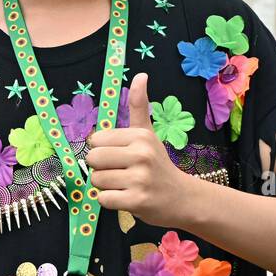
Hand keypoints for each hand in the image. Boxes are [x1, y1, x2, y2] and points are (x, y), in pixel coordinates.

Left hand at [84, 72, 191, 225]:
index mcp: (140, 136)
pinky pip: (102, 199)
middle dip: (101, 168)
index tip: (121, 156)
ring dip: (106, 186)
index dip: (103, 150)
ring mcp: (140, 179)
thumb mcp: (148, 133)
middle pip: (92, 159)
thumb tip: (140, 74)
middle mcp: (141, 154)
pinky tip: (127, 197)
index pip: (96, 140)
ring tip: (126, 184)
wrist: (182, 198)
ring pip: (96, 180)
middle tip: (121, 172)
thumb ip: (139, 105)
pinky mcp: (136, 201)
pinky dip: (110, 201)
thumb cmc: (158, 164)